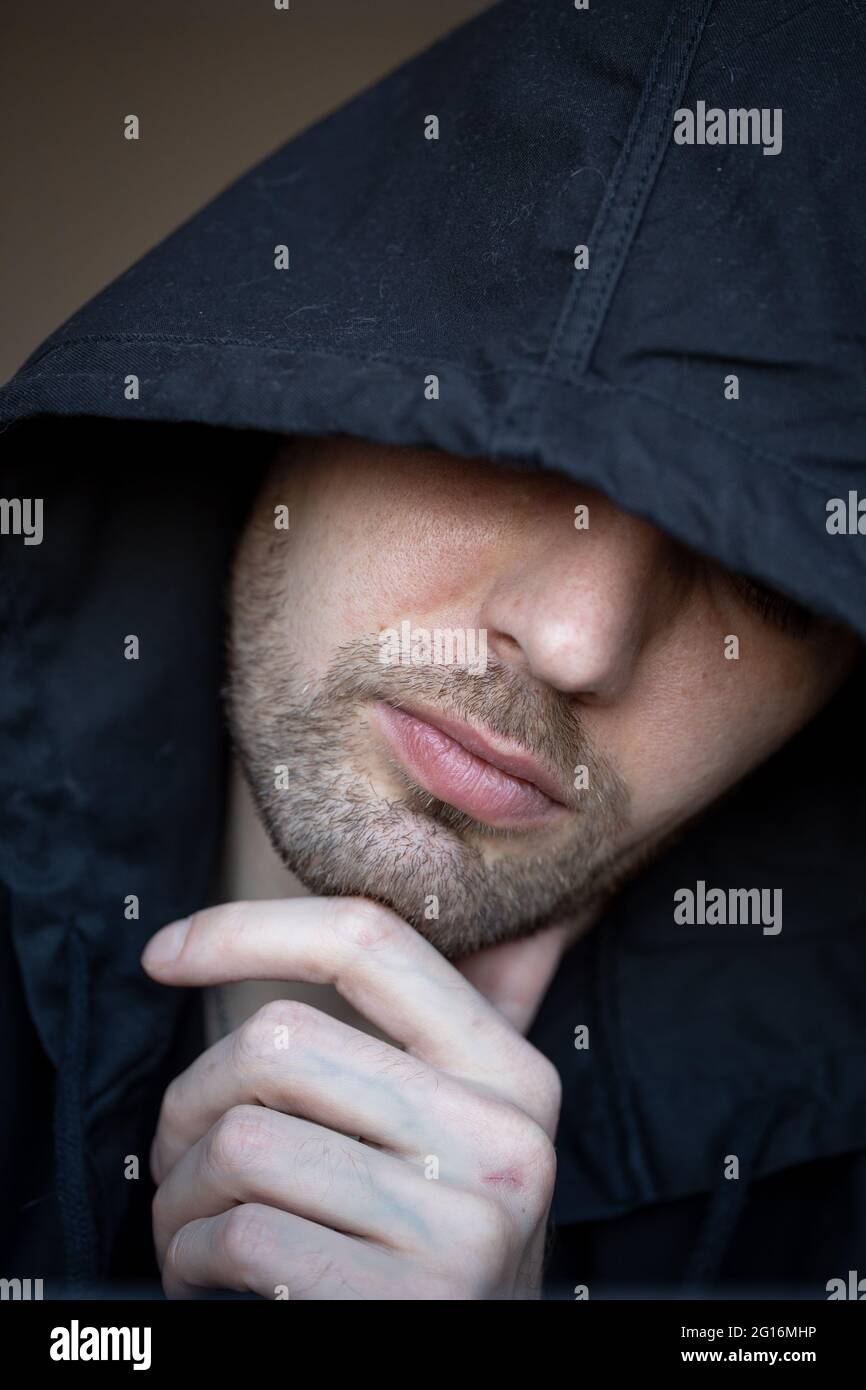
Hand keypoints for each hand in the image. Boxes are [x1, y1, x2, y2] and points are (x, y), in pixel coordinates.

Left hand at [141, 897, 568, 1299]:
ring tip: (191, 1222)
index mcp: (512, 1072)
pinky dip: (190, 1258)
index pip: (369, 944)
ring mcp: (464, 1227)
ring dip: (181, 1192)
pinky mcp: (408, 1303)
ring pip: (244, 1141)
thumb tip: (463, 926)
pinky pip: (242, 1235)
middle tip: (179, 1152)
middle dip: (191, 1098)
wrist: (480, 1371)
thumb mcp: (470, 1132)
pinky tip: (207, 1276)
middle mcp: (504, 1139)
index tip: (165, 954)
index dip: (246, 928)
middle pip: (280, 1040)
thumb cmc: (435, 1243)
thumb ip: (449, 1037)